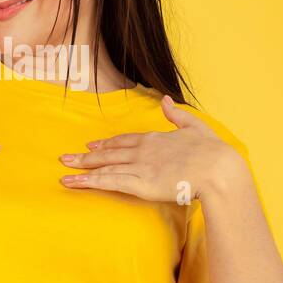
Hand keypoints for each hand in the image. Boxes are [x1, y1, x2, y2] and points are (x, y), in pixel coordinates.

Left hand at [57, 95, 243, 201]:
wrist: (218, 169)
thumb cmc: (213, 152)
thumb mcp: (196, 126)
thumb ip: (178, 114)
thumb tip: (166, 100)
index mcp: (156, 138)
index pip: (125, 140)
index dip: (108, 143)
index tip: (93, 146)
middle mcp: (143, 150)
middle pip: (109, 152)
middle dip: (86, 155)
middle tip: (66, 157)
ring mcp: (139, 166)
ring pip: (104, 166)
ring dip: (82, 169)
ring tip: (63, 170)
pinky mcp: (139, 183)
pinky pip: (108, 181)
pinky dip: (88, 181)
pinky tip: (74, 183)